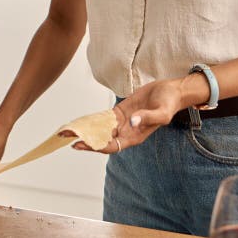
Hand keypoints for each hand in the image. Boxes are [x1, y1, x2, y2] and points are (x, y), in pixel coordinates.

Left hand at [70, 79, 184, 154]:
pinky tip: (80, 119)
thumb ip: (147, 118)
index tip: (81, 144)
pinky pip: (103, 118)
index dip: (95, 146)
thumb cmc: (169, 104)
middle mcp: (126, 131)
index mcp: (134, 136)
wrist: (171, 91)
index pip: (111, 146)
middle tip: (65, 136)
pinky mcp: (120, 111)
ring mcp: (122, 122)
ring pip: (100, 129)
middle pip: (101, 139)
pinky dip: (92, 119)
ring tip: (68, 129)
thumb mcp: (162, 112)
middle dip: (84, 139)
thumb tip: (131, 122)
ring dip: (86, 130)